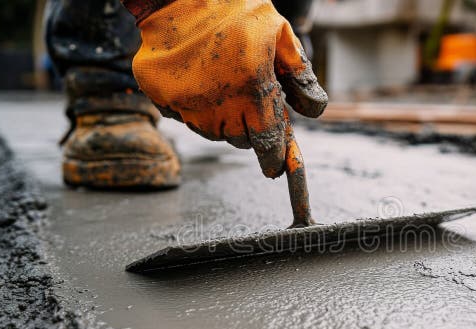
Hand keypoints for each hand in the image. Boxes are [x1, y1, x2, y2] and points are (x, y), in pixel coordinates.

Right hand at [126, 0, 327, 177]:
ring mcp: (186, 104)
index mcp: (252, 90)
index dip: (275, 159)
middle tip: (247, 97)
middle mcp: (218, 105)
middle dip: (249, 126)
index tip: (276, 167)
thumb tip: (314, 110)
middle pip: (240, 139)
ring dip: (222, 117)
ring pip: (212, 131)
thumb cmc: (235, 8)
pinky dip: (193, 106)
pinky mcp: (160, 97)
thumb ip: (299, 75)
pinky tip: (198, 78)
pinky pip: (183, 116)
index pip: (268, 143)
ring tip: (222, 82)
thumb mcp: (279, 34)